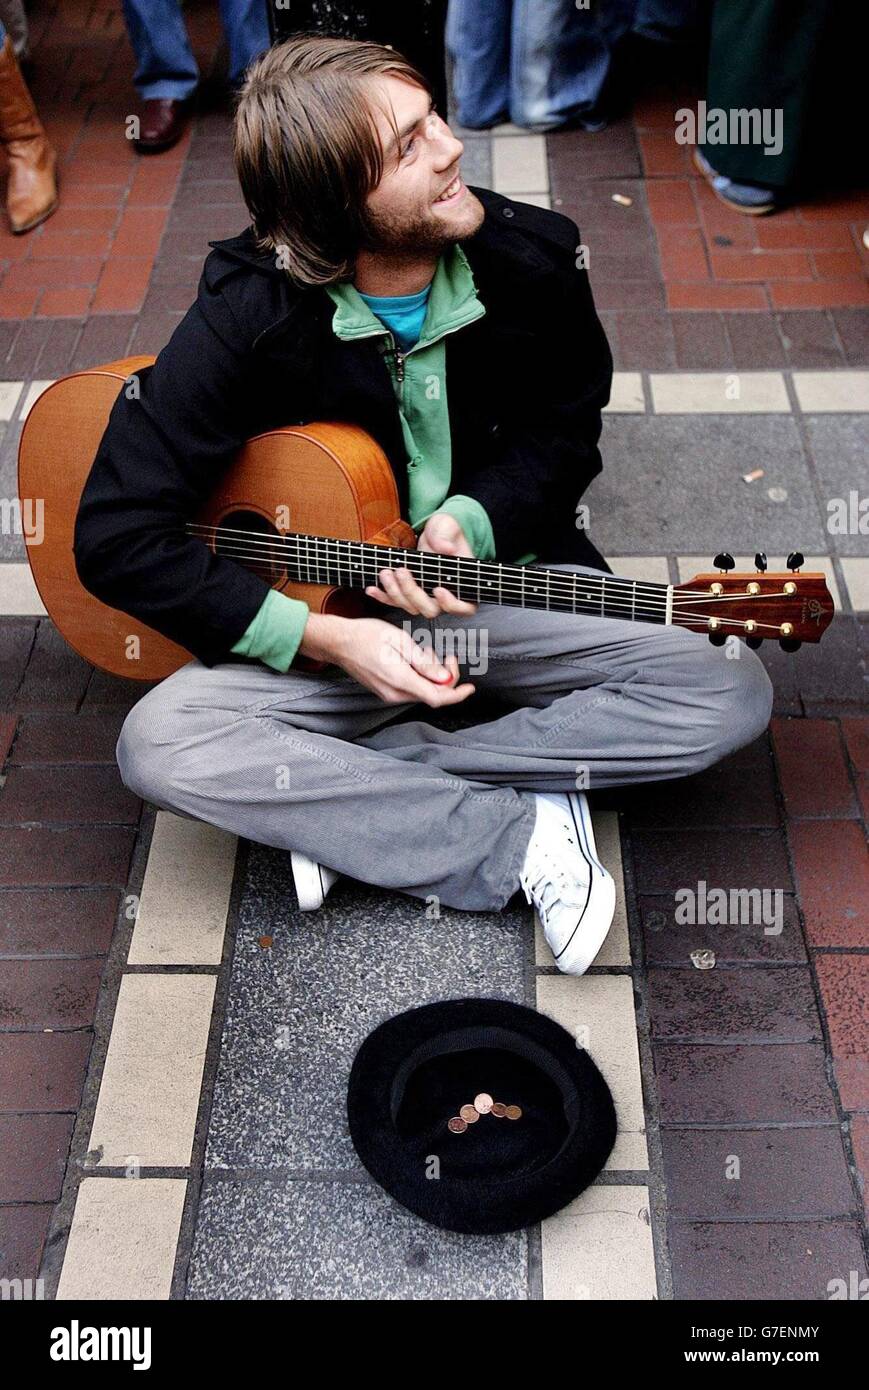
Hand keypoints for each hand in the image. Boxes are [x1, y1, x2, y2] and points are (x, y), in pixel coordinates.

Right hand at [320, 616, 475, 707]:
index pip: (437, 697)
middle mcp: (395, 693)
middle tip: (446, 655)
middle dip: (446, 677)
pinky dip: (420, 676)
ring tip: (425, 651)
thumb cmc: (365, 636)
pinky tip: (414, 659)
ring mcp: (389, 695)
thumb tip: (444, 677)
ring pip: (423, 691)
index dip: (457, 694)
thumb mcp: (399, 641)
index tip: (470, 687)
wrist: (338, 642)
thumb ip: (424, 662)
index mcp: (400, 680)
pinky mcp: (386, 691)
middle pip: (432, 695)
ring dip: (432, 675)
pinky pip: (411, 689)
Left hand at [364, 513, 477, 617]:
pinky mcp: (408, 592)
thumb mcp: (448, 526)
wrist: (433, 533)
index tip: (438, 589)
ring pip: (410, 607)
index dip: (451, 604)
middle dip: (412, 592)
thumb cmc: (445, 531)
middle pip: (430, 609)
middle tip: (401, 570)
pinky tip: (372, 588)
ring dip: (395, 593)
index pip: (464, 607)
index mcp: (461, 583)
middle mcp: (443, 596)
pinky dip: (383, 596)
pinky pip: (396, 601)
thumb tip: (447, 548)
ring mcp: (425, 596)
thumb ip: (446, 536)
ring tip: (385, 572)